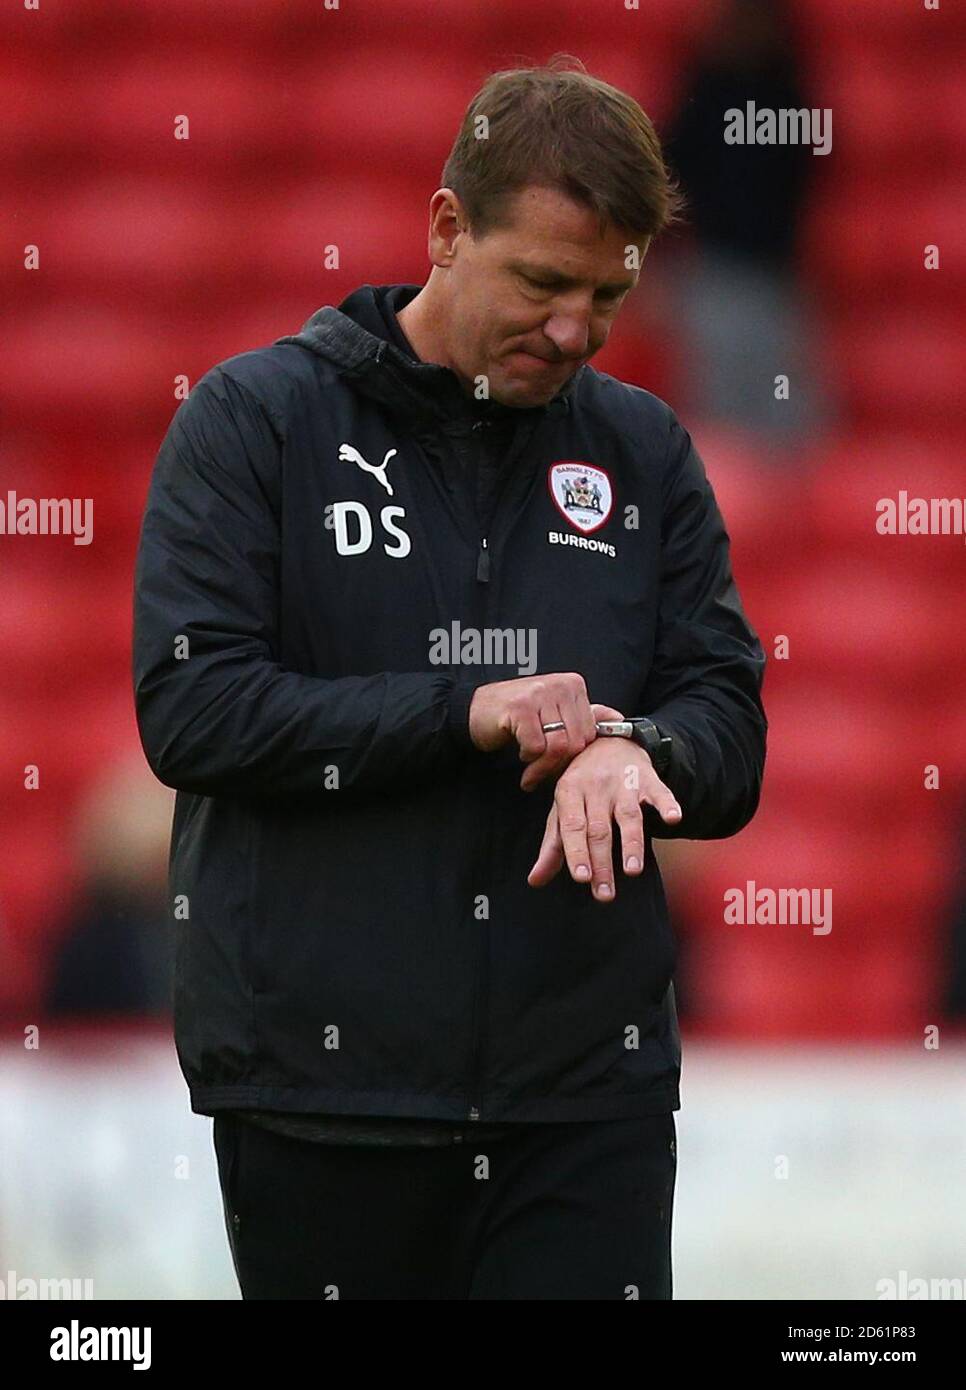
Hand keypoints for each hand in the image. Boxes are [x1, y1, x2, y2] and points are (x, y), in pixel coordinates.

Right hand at [468, 672, 617, 789]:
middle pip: (577, 741)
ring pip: (559, 746)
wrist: (474, 710)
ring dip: (543, 768)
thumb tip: (619, 720)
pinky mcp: (520, 707)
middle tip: (541, 774)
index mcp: (573, 685)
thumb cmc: (517, 717)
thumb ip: (584, 716)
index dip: (575, 755)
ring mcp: (540, 693)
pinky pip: (537, 747)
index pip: (590, 732)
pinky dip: (529, 760)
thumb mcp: (554, 713)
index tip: (558, 765)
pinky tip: (520, 757)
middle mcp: (560, 684)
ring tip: (531, 774)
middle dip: (559, 765)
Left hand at [527, 737, 681, 901]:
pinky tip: (673, 818)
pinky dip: (667, 803)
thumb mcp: (563, 808)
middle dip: (602, 863)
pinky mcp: (648, 778)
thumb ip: (553, 845)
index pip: (572, 826)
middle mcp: (595, 786)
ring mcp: (623, 782)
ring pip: (628, 816)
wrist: (608, 739)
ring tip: (632, 871)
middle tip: (604, 894)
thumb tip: (535, 880)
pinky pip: (659, 791)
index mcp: (569, 791)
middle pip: (599, 829)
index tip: (582, 878)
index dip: (576, 851)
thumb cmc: (582, 784)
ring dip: (631, 843)